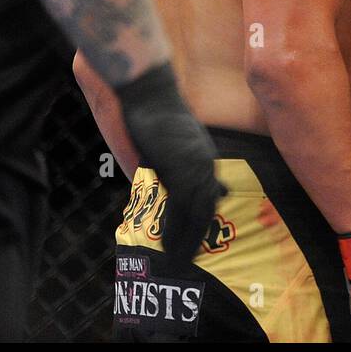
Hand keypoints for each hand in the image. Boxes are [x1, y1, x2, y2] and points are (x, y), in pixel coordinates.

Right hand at [113, 64, 224, 267]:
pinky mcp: (181, 168)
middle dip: (197, 235)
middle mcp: (204, 162)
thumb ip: (158, 167)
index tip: (199, 238)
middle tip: (189, 259)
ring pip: (196, 212)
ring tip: (179, 262)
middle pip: (206, 208)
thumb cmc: (144, 111)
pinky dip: (174, 230)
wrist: (142, 89)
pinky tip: (168, 247)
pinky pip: (181, 207)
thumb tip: (151, 186)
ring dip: (187, 240)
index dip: (203, 219)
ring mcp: (195, 165)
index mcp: (201, 156)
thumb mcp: (157, 143)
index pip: (208, 194)